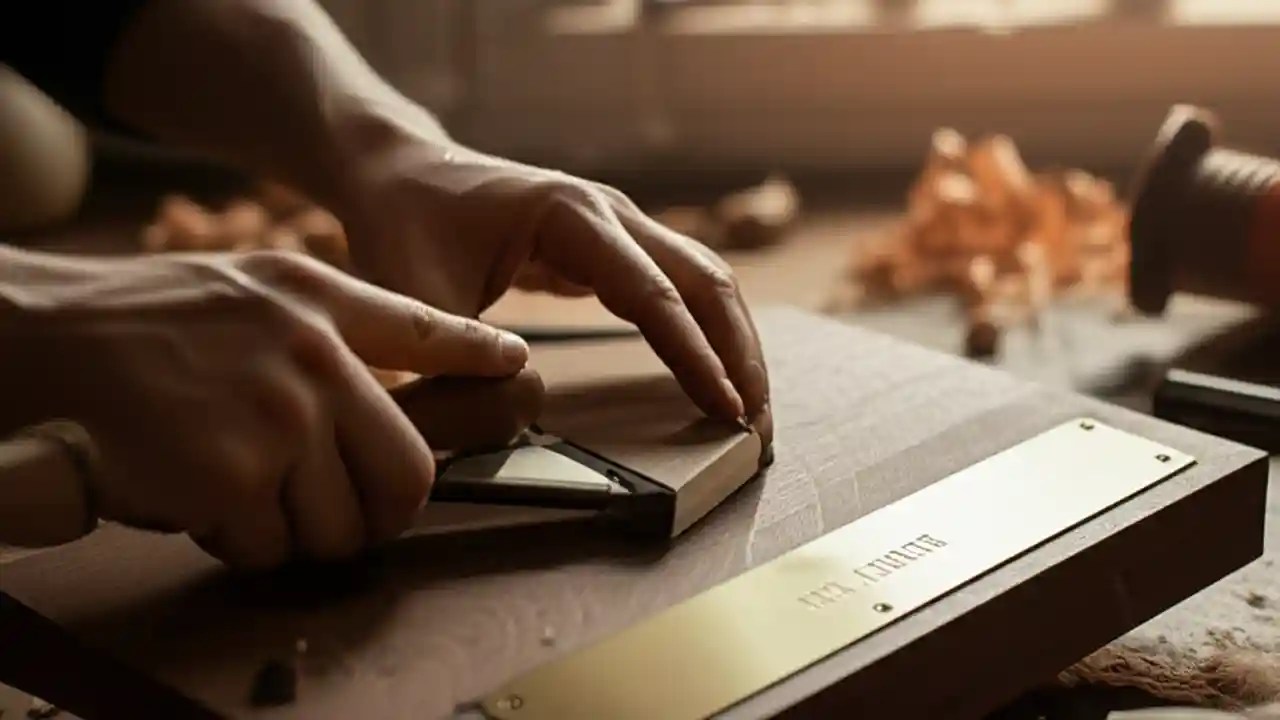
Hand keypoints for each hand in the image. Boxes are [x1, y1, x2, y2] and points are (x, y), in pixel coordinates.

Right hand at [18, 250, 530, 568]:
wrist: (44, 340)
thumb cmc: (146, 322)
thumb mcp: (257, 287)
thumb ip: (347, 315)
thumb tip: (453, 348)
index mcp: (320, 304)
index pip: (431, 331)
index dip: (481, 358)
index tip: (518, 372)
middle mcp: (314, 358)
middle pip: (408, 476)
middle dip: (379, 515)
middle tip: (344, 516)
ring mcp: (278, 418)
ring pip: (339, 527)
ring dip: (295, 531)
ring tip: (242, 486)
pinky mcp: (234, 476)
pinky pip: (271, 547)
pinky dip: (239, 542)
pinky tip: (198, 495)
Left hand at [335, 139, 771, 447]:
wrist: (398, 170)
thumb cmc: (403, 223)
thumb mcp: (414, 292)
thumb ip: (458, 353)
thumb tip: (515, 415)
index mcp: (569, 214)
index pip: (653, 292)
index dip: (694, 354)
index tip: (726, 407)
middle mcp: (608, 212)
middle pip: (705, 279)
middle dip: (739, 352)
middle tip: (757, 423)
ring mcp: (616, 226)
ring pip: (704, 281)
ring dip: (733, 342)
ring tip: (749, 409)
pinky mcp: (610, 248)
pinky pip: (677, 289)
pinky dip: (703, 333)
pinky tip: (712, 376)